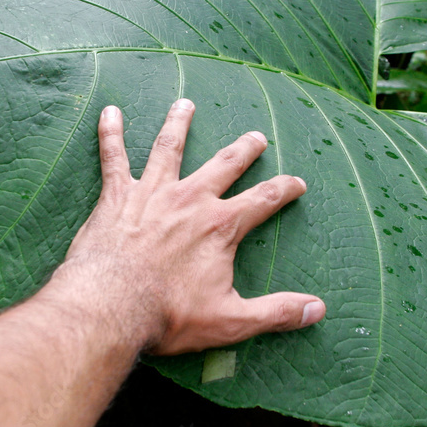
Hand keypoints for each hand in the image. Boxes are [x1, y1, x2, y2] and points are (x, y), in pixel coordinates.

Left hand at [43, 98, 325, 354]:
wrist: (110, 306)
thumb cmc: (168, 315)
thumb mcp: (231, 321)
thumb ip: (276, 313)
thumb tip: (318, 310)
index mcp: (220, 226)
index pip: (263, 200)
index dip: (283, 189)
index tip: (297, 182)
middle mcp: (190, 199)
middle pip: (224, 164)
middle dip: (244, 149)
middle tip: (256, 136)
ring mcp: (152, 192)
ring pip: (169, 147)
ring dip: (179, 123)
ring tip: (185, 104)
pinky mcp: (117, 195)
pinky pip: (113, 156)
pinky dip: (109, 132)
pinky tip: (109, 112)